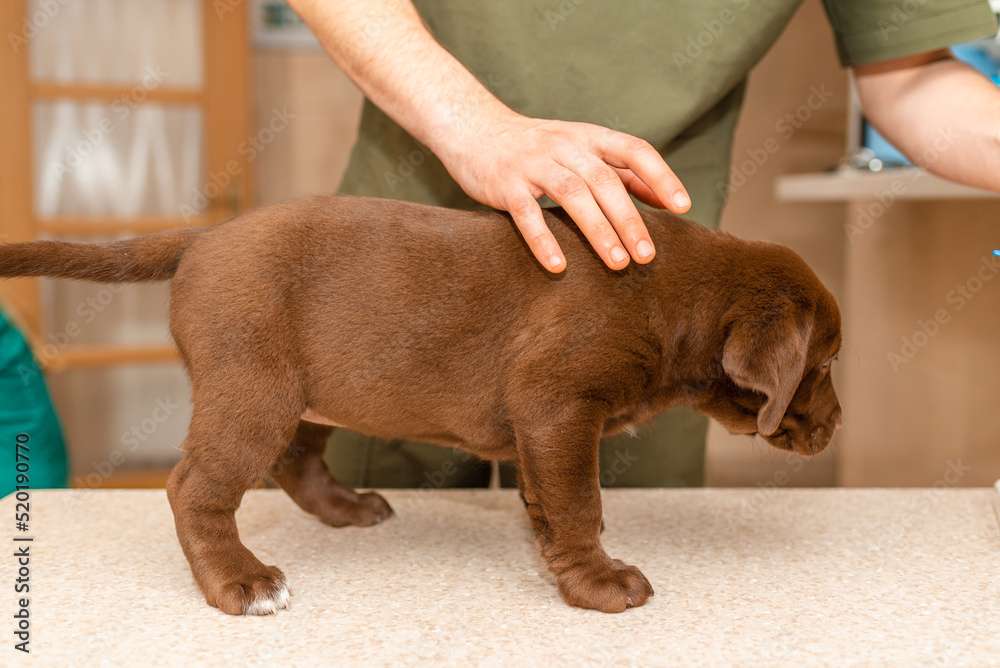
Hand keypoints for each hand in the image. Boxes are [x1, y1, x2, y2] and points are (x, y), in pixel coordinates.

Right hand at [434, 112, 691, 272]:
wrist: (474, 129)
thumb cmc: (539, 148)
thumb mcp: (583, 151)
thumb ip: (624, 173)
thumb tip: (669, 200)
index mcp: (590, 137)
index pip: (635, 151)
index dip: (661, 177)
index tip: (682, 207)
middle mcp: (566, 145)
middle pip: (605, 181)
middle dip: (629, 219)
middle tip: (647, 256)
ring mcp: (533, 163)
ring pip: (572, 195)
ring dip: (597, 230)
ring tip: (616, 264)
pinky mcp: (505, 183)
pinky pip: (526, 213)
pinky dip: (543, 240)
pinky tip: (558, 267)